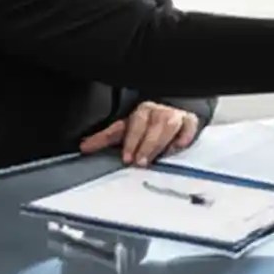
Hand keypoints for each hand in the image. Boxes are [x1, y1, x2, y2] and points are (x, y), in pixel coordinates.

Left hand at [78, 101, 199, 166]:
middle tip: (138, 162)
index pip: (133, 124)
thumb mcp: (125, 130)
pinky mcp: (190, 122)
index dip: (129, 141)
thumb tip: (83, 147)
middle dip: (144, 143)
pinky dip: (184, 136)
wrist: (173, 113)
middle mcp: (157, 112)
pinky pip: (189, 126)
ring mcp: (174, 116)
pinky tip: (178, 146)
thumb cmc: (146, 125)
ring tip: (152, 159)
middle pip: (151, 124)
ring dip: (159, 142)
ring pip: (168, 125)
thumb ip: (105, 138)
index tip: (126, 158)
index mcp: (140, 113)